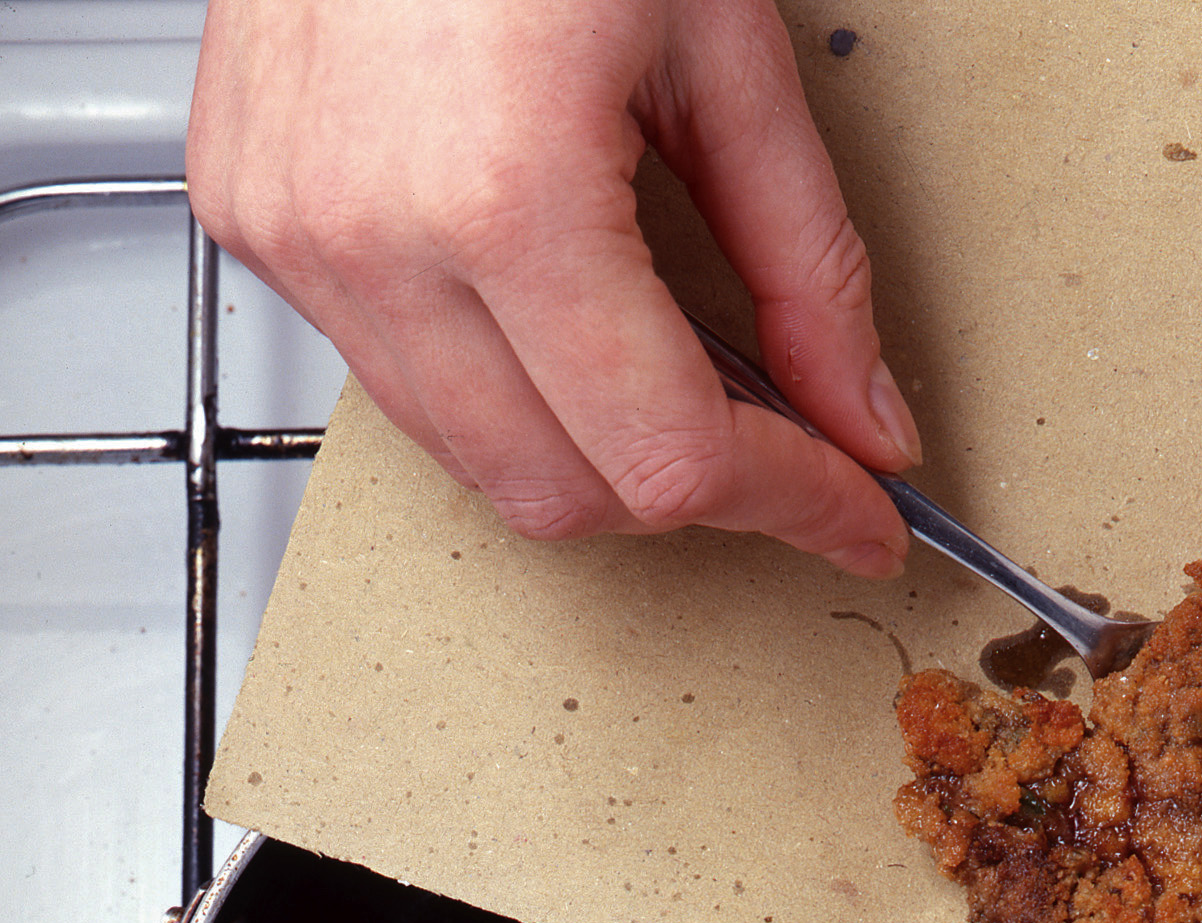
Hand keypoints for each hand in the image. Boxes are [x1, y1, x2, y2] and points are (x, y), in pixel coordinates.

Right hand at [187, 0, 917, 574]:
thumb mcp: (722, 49)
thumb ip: (808, 264)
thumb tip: (861, 415)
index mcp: (504, 193)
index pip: (668, 458)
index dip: (786, 500)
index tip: (852, 512)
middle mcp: (377, 233)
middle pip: (564, 493)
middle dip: (690, 492)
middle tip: (784, 450)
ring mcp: (300, 233)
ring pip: (473, 463)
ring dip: (591, 452)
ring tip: (674, 380)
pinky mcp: (256, 219)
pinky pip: (396, 384)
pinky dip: (497, 392)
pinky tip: (559, 329)